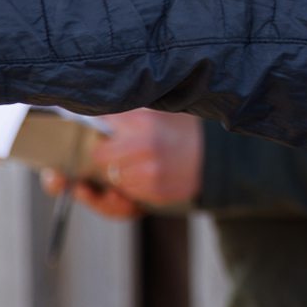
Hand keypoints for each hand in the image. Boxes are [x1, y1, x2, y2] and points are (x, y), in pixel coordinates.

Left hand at [42, 109, 203, 218]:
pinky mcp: (155, 192)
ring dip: (119, 174)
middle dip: (105, 157)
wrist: (213, 158)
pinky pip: (128, 193)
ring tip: (139, 165)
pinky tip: (149, 176)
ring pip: (113, 177)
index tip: (103, 137)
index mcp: (144, 122)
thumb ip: (126, 115)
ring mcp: (150, 172)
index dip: (100, 134)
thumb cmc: (181, 132)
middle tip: (117, 154)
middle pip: (101, 157)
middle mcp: (145, 147)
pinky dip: (133, 187)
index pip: (101, 128)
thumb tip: (93, 117)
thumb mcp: (157, 113)